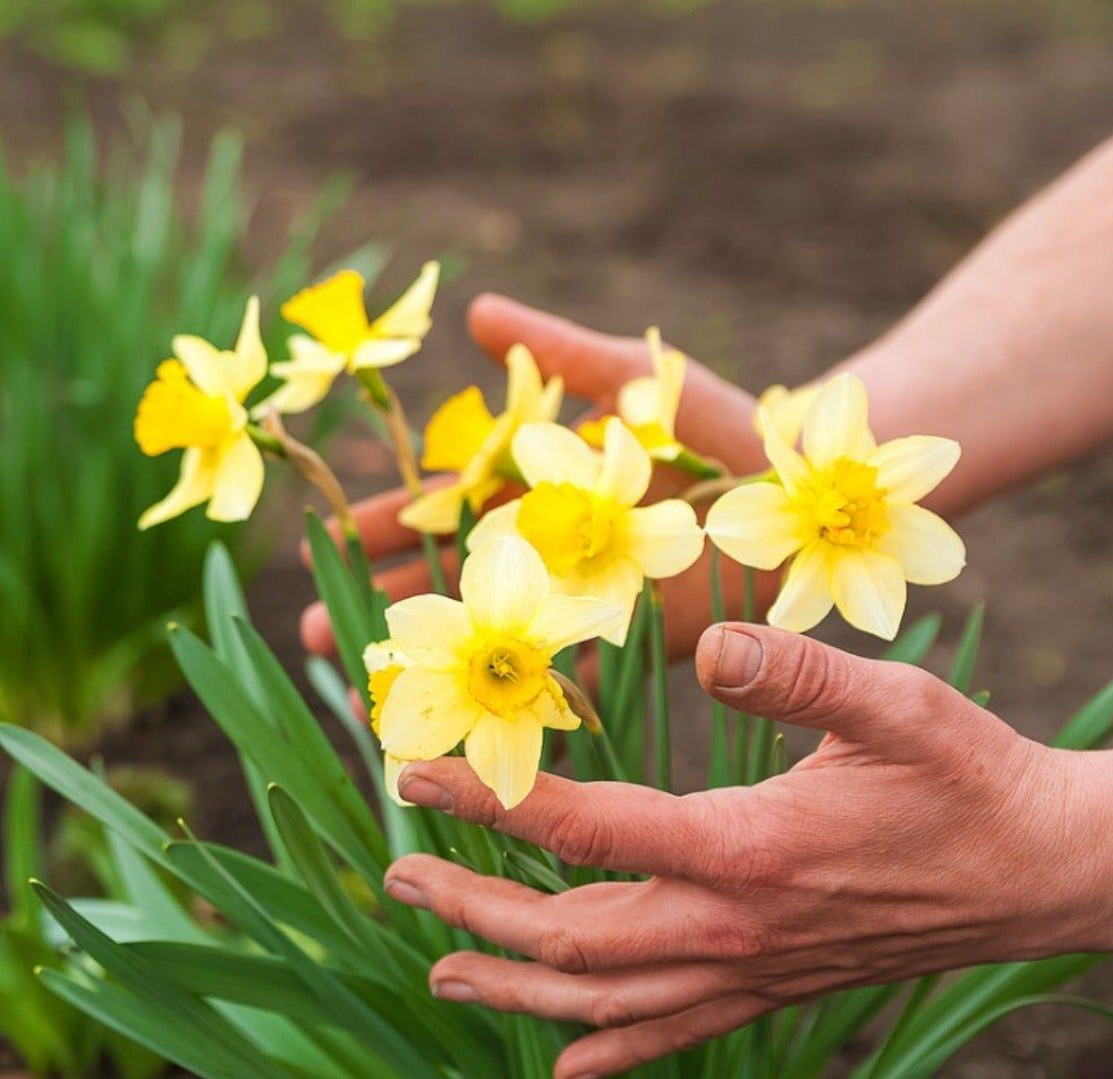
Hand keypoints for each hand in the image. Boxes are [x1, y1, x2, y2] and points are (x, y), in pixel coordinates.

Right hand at [300, 294, 768, 660]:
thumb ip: (557, 353)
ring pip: (489, 635)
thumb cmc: (714, 419)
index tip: (329, 542)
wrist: (797, 478)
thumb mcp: (628, 377)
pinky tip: (463, 735)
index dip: (388, 525)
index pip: (443, 507)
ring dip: (429, 664)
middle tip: (315, 636)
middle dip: (383, 604)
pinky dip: (510, 703)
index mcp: (538, 485)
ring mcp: (583, 600)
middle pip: (448, 580)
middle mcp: (549, 549)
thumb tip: (477, 310)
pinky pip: (559, 677)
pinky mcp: (627, 643)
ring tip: (363, 690)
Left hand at [382, 622, 1094, 1078]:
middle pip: (568, 934)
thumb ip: (796, 670)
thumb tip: (710, 640)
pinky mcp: (776, 990)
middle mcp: (731, 927)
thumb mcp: (895, 704)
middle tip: (395, 872)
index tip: (417, 773)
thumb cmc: (971, 777)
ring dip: (514, 989)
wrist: (1045, 873)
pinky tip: (570, 1066)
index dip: (491, 800)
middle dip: (470, 904)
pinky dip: (612, 1051)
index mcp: (743, 849)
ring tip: (440, 973)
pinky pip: (675, 1035)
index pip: (583, 827)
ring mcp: (751, 972)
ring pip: (606, 1001)